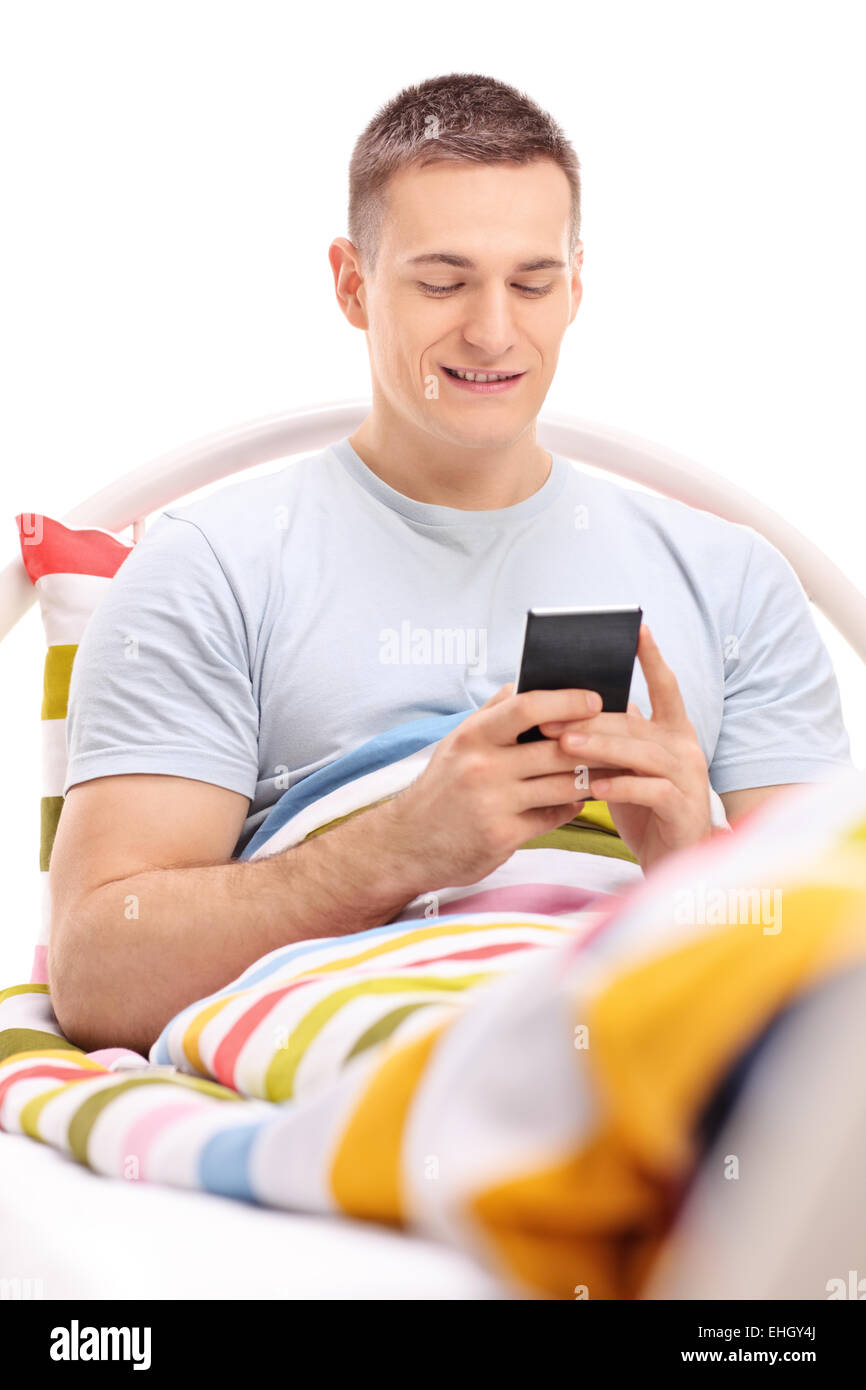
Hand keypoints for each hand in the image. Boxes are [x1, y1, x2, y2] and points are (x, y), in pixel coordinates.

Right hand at [382, 681, 612, 890]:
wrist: (407, 845)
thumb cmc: (440, 789)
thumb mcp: (455, 744)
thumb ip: (490, 714)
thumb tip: (520, 684)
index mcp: (473, 736)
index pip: (527, 706)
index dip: (566, 700)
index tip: (596, 699)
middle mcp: (482, 766)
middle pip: (555, 748)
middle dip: (595, 743)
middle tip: (624, 737)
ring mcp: (493, 803)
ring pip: (563, 784)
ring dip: (593, 777)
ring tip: (613, 769)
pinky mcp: (502, 836)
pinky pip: (553, 816)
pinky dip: (572, 807)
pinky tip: (581, 801)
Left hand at [538, 623, 712, 873]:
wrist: (676, 858)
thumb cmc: (644, 807)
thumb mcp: (626, 765)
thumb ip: (613, 736)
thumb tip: (570, 705)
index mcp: (673, 730)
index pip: (666, 686)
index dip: (653, 658)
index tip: (638, 629)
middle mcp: (684, 747)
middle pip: (635, 723)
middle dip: (590, 719)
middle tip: (549, 717)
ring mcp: (687, 776)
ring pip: (640, 753)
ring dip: (600, 748)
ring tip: (564, 746)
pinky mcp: (682, 807)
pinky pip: (649, 790)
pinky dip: (621, 786)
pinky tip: (595, 786)